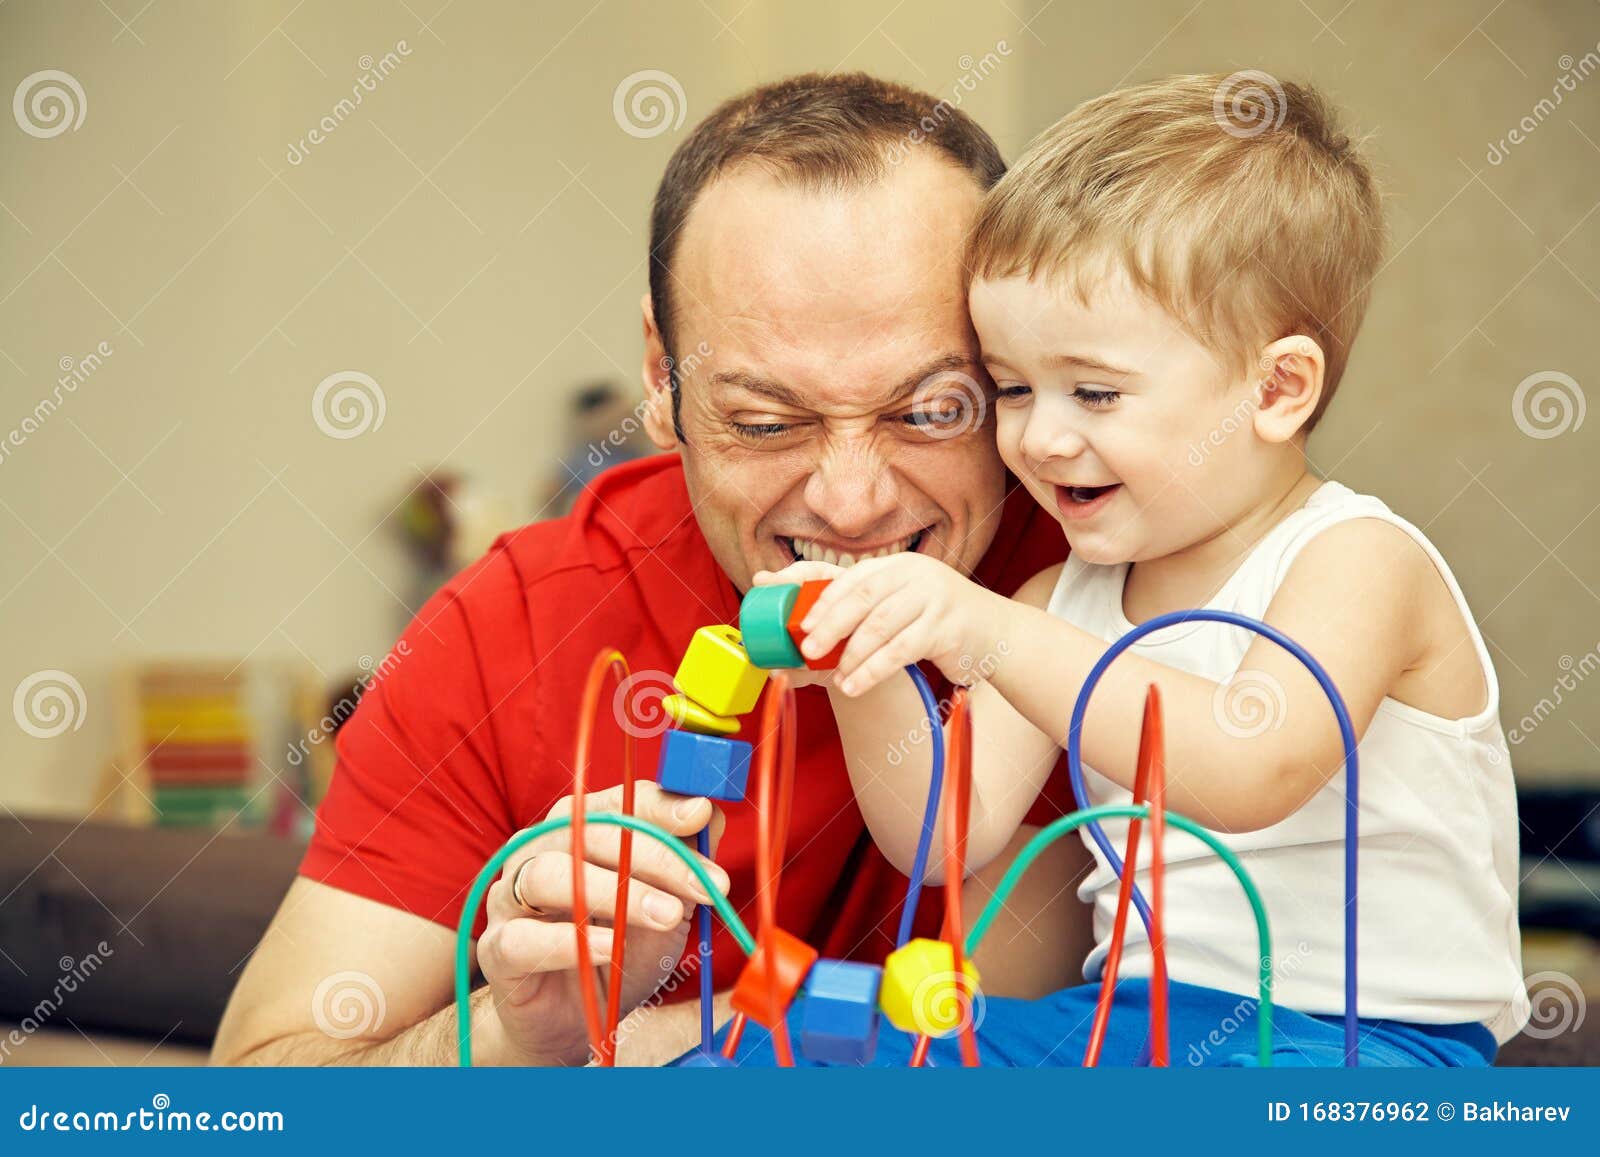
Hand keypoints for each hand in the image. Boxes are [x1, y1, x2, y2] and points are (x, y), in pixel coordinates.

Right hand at [475, 781, 729, 1065]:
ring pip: (549, 875)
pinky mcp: (496, 950)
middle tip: (703, 886)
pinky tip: (607, 950)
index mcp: (579, 829)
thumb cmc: (620, 950)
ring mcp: (510, 899)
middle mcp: (538, 851)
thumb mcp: (666, 904)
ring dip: (614, 893)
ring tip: (666, 916)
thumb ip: (685, 860)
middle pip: (589, 832)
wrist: (574, 1019)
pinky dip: (566, 942)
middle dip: (655, 856)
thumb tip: (709, 812)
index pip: (619, 802)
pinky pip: (522, 937)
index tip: (700, 816)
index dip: (661, 807)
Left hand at [758, 554, 1004, 696]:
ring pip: (880, 626)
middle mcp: (914, 574)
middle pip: (862, 597)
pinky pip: (901, 650)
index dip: (818, 593)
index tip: (795, 615)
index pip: (851, 576)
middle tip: (808, 648)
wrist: (997, 634)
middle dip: (830, 623)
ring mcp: (933, 598)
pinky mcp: (946, 626)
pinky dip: (873, 670)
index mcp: (897, 566)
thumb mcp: (905, 604)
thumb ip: (868, 610)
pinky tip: (855, 684)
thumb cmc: (939, 623)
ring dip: (852, 655)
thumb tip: (812, 629)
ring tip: (835, 678)